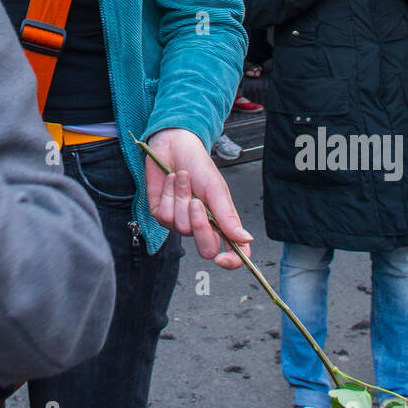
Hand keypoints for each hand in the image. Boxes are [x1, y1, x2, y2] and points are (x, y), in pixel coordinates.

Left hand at [144, 128, 252, 268]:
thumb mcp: (216, 188)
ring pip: (182, 228)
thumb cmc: (198, 164)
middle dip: (200, 224)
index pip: (232, 252)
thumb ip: (228, 216)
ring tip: (183, 179)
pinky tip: (171, 181)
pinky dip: (168, 196)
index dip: (231, 261)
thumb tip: (245, 239)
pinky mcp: (162, 215)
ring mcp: (181, 222)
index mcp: (221, 221)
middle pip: (205, 248)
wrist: (173, 145)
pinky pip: (165, 217)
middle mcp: (202, 225)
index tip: (223, 259)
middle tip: (197, 201)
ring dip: (181, 199)